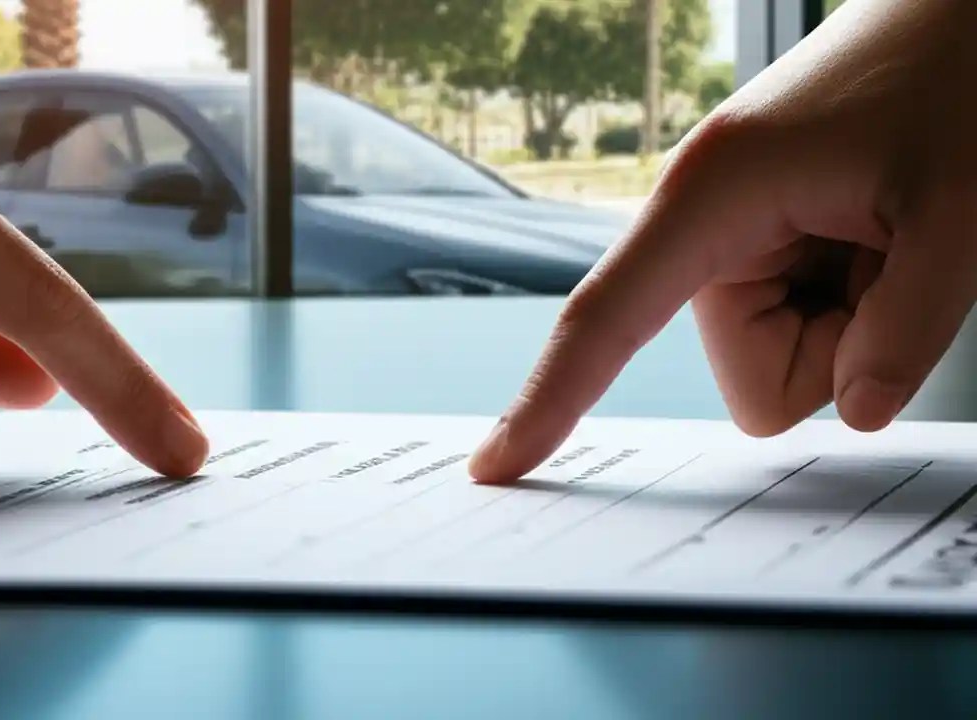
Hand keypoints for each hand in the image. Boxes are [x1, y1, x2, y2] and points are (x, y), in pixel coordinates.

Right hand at [471, 0, 976, 482]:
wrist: (963, 6)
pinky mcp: (768, 233)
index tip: (494, 465)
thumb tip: (857, 412)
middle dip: (832, 346)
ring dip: (852, 318)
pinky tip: (883, 233)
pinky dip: (855, 300)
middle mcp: (706, 219)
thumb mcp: (956, 210)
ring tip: (892, 230)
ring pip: (783, 353)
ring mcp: (737, 229)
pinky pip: (801, 321)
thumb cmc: (951, 71)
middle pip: (752, 369)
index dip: (547, 400)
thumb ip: (906, 331)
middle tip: (894, 257)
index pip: (605, 320)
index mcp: (712, 199)